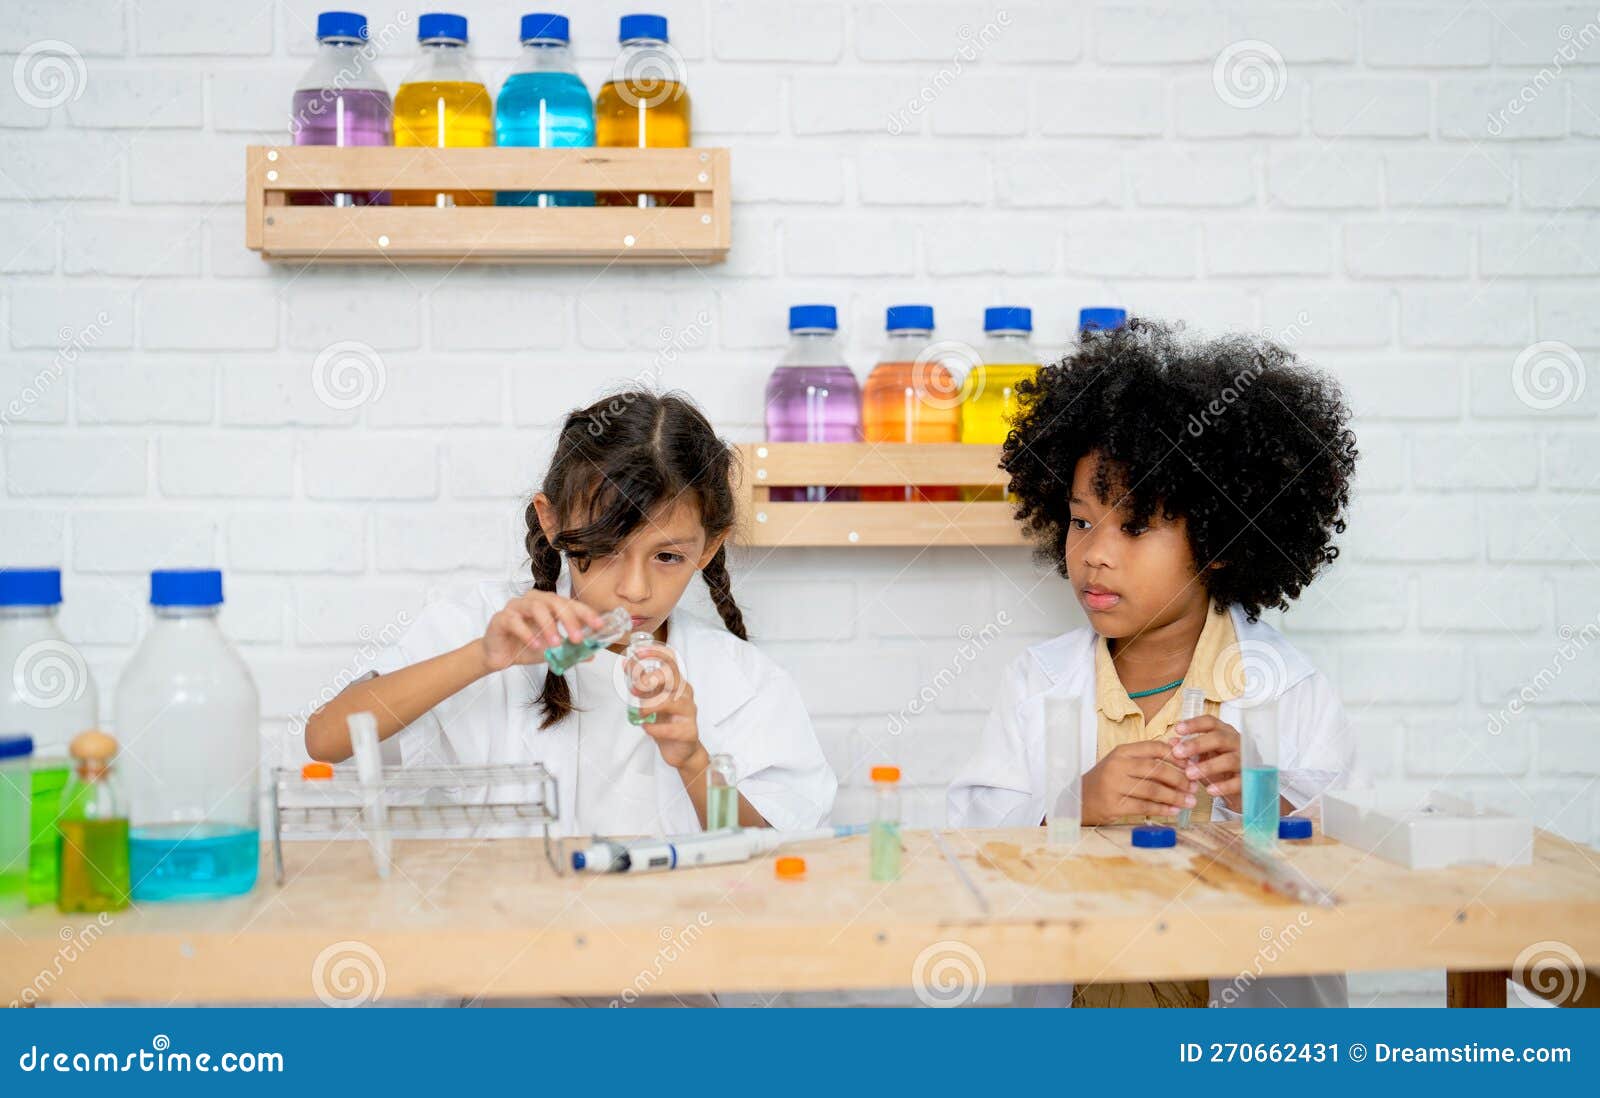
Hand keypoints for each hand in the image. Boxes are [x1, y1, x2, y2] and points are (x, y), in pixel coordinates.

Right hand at [481, 591, 607, 672]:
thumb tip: (591, 654)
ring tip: (556, 644)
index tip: (598, 625)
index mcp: (548, 604)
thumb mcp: (553, 650)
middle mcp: (533, 601)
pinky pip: (515, 621)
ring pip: (535, 607)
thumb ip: (570, 650)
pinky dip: (527, 634)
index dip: (586, 613)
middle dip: (569, 619)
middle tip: (578, 638)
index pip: (570, 603)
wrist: (499, 656)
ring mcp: (516, 607)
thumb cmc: (526, 646)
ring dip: (549, 626)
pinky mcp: (501, 618)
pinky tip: (536, 646)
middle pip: (554, 602)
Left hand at [629, 643, 703, 771]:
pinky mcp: (688, 732)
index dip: (655, 653)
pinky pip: (671, 728)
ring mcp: (689, 713)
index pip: (671, 660)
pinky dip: (655, 728)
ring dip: (651, 706)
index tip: (638, 654)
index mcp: (677, 683)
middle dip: (652, 679)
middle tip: (636, 689)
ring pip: (672, 702)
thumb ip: (642, 683)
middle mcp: (685, 694)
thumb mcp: (653, 700)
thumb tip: (627, 664)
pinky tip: (646, 727)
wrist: (681, 750)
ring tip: (640, 713)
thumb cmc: (667, 722)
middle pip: (673, 677)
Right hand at [1081, 740, 1196, 823]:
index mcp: (1122, 751)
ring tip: (1189, 802)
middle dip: (1179, 779)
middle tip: (1193, 787)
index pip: (1154, 748)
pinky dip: (1161, 809)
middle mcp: (1117, 765)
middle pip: (1156, 770)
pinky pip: (1144, 807)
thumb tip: (1180, 756)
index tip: (1191, 765)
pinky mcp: (1114, 805)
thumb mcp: (1123, 763)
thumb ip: (1147, 759)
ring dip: (1174, 797)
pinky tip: (1173, 811)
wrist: (1080, 799)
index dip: (1176, 757)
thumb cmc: (1108, 780)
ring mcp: (1114, 785)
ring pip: (1152, 790)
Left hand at [1168, 715, 1242, 812]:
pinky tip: (1209, 791)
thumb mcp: (1204, 757)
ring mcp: (1246, 761)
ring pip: (1229, 760)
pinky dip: (1223, 786)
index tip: (1178, 729)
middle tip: (1177, 753)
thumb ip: (1189, 749)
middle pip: (1219, 738)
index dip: (1194, 724)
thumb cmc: (1221, 768)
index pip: (1211, 722)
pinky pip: (1238, 782)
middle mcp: (1237, 743)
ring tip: (1189, 774)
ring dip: (1207, 766)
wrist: (1244, 788)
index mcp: (1225, 733)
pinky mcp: (1250, 780)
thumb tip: (1171, 742)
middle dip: (1197, 744)